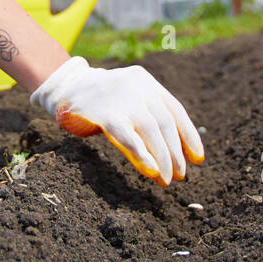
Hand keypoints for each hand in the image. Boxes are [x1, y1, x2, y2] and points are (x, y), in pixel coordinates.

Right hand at [30, 56, 204, 184]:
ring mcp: (121, 98)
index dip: (189, 135)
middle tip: (181, 175)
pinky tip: (151, 170)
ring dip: (163, 157)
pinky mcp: (105, 113)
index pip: (175, 110)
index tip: (198, 158)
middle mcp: (138, 87)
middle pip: (165, 123)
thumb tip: (172, 152)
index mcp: (147, 82)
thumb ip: (146, 117)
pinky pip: (128, 136)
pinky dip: (142, 155)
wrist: (63, 87)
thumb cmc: (99, 100)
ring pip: (151, 130)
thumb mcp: (126, 101)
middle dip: (175, 152)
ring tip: (167, 179)